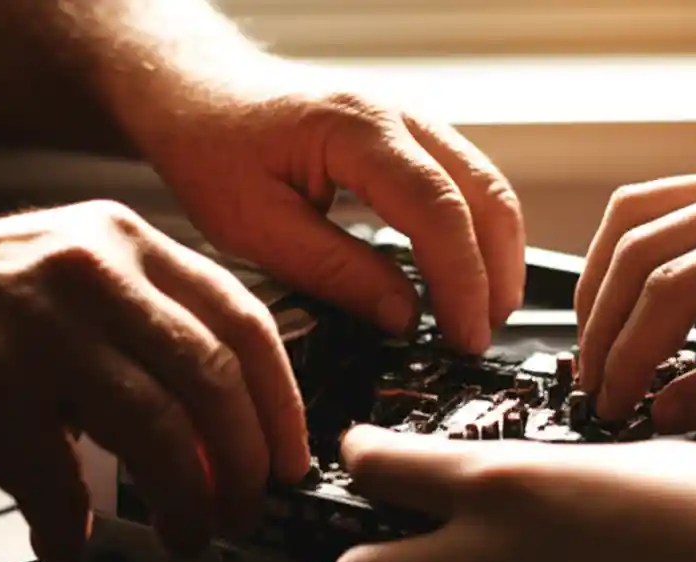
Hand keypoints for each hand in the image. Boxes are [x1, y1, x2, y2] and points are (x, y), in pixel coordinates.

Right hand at [0, 200, 309, 561]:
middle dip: (245, 465)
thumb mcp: (72, 277)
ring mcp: (40, 326)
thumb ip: (147, 330)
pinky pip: (60, 479)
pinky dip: (76, 524)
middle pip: (215, 381)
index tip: (289, 460)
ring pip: (159, 430)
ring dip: (186, 501)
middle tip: (243, 512)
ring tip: (187, 536)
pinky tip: (72, 541)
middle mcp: (95, 271)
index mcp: (128, 244)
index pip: (245, 322)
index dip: (282, 405)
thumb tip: (221, 429)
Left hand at [114, 59, 525, 353]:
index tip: (464, 335)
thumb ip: (334, 272)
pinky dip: (477, 232)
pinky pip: (466, 182)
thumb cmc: (213, 146)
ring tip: (483, 314)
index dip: (461, 279)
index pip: (437, 209)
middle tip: (482, 335)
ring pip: (486, 185)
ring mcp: (410, 120)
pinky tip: (467, 274)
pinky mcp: (409, 137)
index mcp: (357, 129)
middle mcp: (398, 114)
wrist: (198, 92)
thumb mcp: (255, 226)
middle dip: (496, 272)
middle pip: (483, 193)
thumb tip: (403, 317)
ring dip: (496, 253)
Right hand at [574, 163, 695, 428]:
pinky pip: (662, 204)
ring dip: (602, 278)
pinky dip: (628, 251)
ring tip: (594, 338)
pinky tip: (623, 297)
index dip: (629, 352)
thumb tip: (660, 411)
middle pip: (641, 246)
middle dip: (603, 322)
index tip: (613, 400)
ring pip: (637, 212)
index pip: (673, 289)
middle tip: (593, 380)